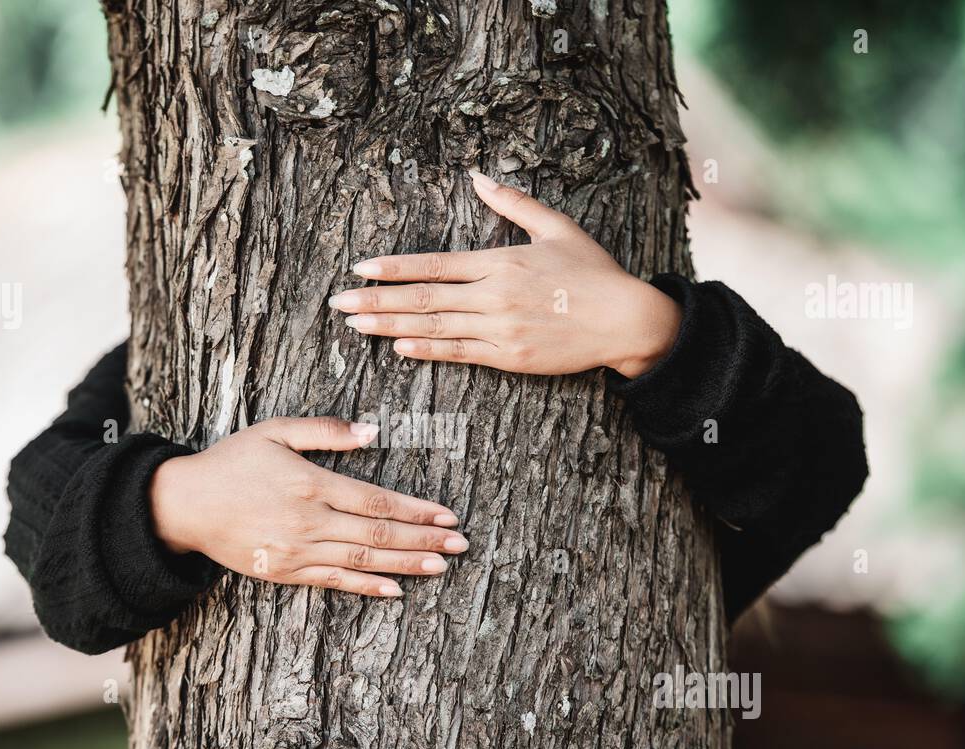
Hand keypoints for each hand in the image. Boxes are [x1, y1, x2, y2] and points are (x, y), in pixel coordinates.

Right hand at [150, 417, 467, 597]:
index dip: (416, 510)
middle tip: (460, 544)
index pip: (377, 500)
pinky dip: (367, 585)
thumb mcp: (276, 431)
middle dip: (424, 540)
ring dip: (406, 564)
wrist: (184, 505)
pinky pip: (335, 581)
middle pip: (378, 533)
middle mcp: (309, 521)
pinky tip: (396, 589)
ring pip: (363, 560)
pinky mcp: (285, 572)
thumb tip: (373, 432)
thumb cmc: (232, 462)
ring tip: (441, 566)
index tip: (447, 515)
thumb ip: (326, 431)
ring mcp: (297, 551)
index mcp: (312, 483)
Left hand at [329, 170, 680, 378]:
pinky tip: (399, 347)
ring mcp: (500, 329)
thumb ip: (513, 202)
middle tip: (338, 305)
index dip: (393, 267)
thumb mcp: (556, 227)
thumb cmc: (594, 273)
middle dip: (375, 301)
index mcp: (500, 261)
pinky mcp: (510, 357)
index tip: (360, 269)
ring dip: (390, 326)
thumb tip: (478, 175)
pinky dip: (429, 350)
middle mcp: (494, 295)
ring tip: (356, 326)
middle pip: (423, 298)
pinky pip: (461, 353)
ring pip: (434, 327)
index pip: (434, 264)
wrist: (627, 320)